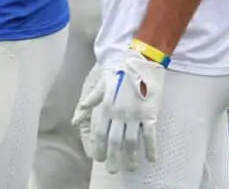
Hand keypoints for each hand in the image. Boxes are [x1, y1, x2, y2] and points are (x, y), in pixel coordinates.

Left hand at [73, 46, 165, 173]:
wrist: (141, 59)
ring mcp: (134, 114)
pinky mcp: (150, 113)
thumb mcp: (102, 84)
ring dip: (130, 157)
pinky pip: (149, 135)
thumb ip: (90, 101)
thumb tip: (77, 115)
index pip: (99, 133)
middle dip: (113, 157)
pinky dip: (150, 148)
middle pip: (114, 141)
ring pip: (131, 142)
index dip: (98, 147)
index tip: (97, 158)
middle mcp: (118, 113)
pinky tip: (151, 159)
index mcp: (106, 106)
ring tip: (130, 169)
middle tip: (112, 170)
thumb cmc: (120, 71)